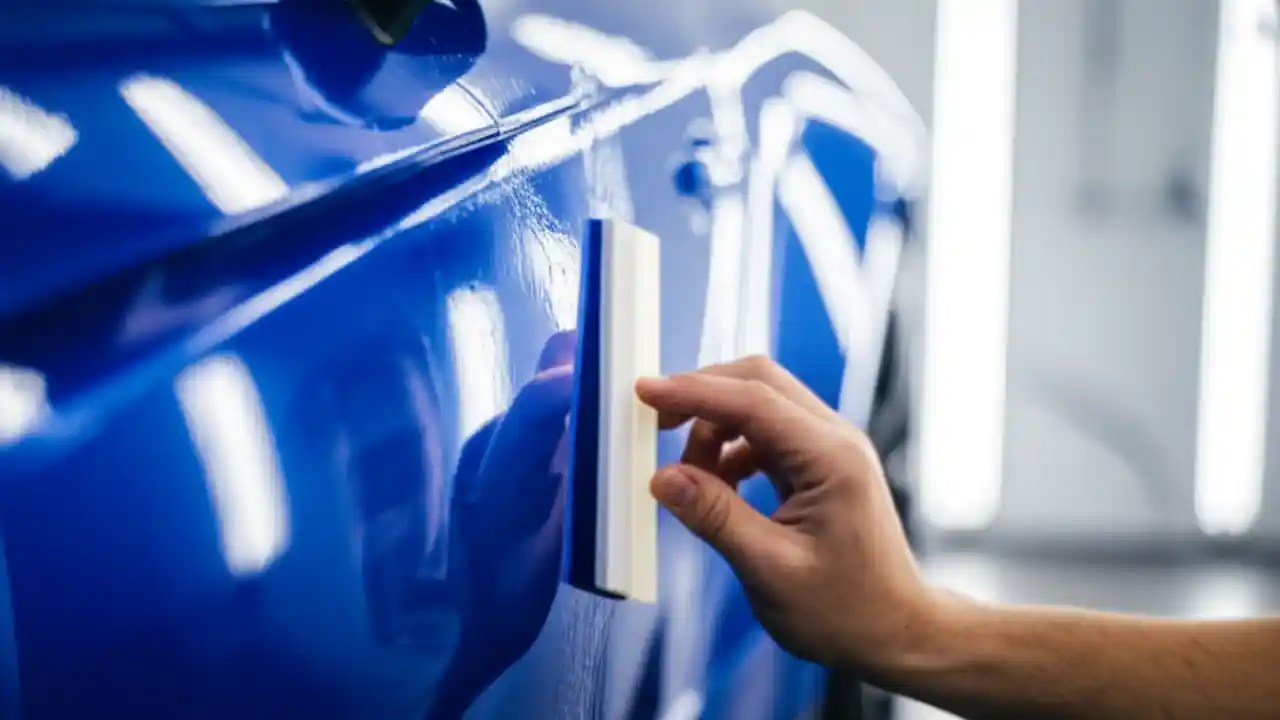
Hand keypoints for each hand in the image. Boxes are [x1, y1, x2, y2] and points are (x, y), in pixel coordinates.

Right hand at [636, 356, 939, 673]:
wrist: (896, 632)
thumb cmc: (845, 612)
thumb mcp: (769, 570)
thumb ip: (715, 518)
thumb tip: (662, 478)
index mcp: (831, 458)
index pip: (752, 399)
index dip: (693, 391)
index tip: (645, 392)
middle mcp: (836, 440)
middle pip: (758, 383)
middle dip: (702, 396)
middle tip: (656, 427)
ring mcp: (831, 449)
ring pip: (760, 405)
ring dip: (715, 429)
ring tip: (691, 482)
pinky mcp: (821, 465)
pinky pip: (767, 434)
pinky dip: (731, 450)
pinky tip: (717, 489)